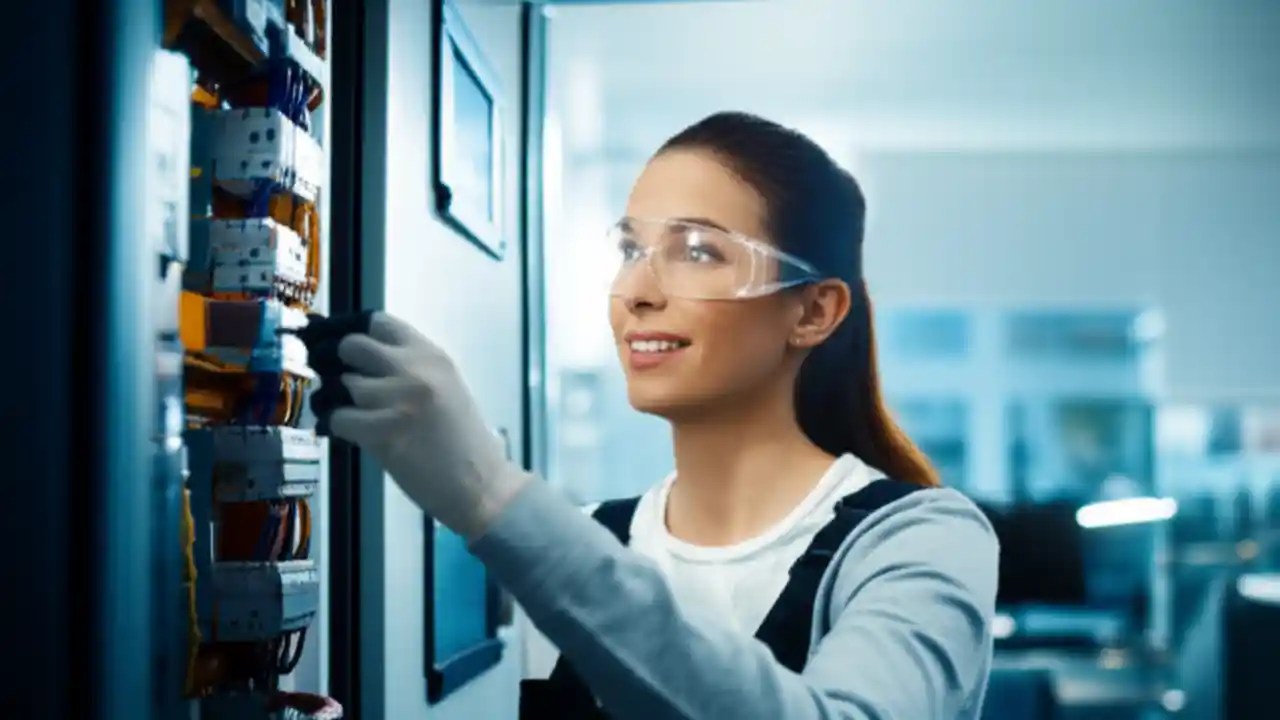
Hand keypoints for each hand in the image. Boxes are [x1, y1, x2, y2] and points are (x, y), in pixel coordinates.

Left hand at [323, 312, 529, 538]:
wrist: (483, 485)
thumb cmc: (464, 442)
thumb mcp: (445, 389)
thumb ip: (412, 370)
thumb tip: (363, 362)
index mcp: (433, 356)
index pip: (380, 323)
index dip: (359, 335)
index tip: (353, 352)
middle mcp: (415, 369)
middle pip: (353, 345)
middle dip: (342, 363)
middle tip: (346, 383)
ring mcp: (398, 399)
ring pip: (344, 386)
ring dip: (343, 402)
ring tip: (358, 418)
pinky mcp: (382, 431)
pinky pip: (338, 419)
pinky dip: (338, 427)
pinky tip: (353, 436)